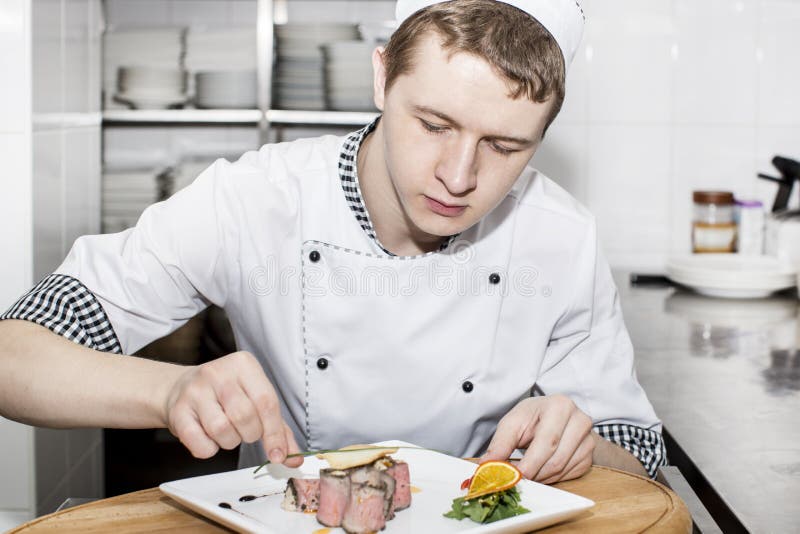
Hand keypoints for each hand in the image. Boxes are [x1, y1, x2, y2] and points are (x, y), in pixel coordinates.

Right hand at [163, 351, 301, 466]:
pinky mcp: (177, 410)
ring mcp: (195, 390)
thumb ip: (278, 429)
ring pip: (223, 430)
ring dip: (229, 442)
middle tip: (243, 430)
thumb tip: (294, 459)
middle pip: (246, 417)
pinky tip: (207, 437)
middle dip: (250, 434)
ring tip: (225, 431)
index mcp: (244, 365)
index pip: (267, 402)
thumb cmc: (226, 396)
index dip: (274, 433)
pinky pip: (200, 443)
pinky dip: (208, 449)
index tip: (278, 455)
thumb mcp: (255, 401)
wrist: (180, 389)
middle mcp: (218, 372)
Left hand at [480, 395, 594, 483]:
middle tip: (515, 480)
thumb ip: (500, 444)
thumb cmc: (532, 417)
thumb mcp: (513, 423)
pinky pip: (569, 475)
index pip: (546, 442)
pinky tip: (540, 470)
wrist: (555, 416)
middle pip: (555, 460)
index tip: (513, 477)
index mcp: (560, 406)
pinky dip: (551, 478)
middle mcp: (580, 421)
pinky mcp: (589, 456)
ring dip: (540, 478)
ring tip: (525, 472)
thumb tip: (486, 466)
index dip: (529, 464)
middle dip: (532, 474)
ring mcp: (588, 440)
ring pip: (561, 471)